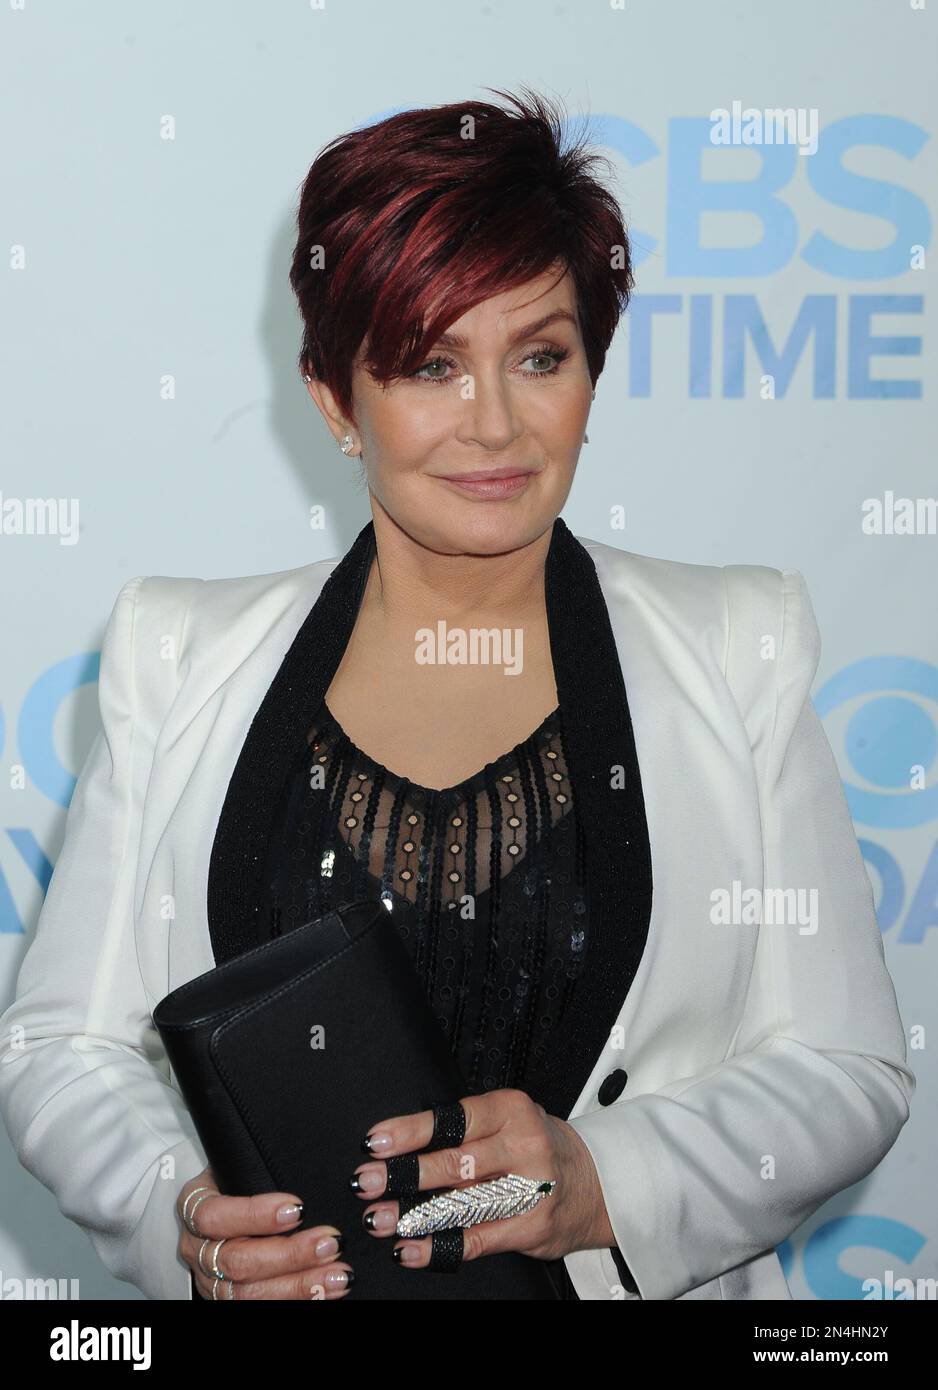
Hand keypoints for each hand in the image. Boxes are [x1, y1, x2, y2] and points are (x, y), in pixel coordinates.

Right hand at [177, 1165, 353, 1298]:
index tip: (298, 1207)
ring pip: (248, 1294)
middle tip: (329, 1243)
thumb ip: (260, 1167)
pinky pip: (260, 1307)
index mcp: (194, 1208)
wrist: (215, 1214)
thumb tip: (312, 1158)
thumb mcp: (236, 1167)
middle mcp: (197, 1249)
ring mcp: (211, 1281)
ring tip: (338, 1273)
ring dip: (299, 1286)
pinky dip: (298, 1300)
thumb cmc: (233, 1183)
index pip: (215, 1215)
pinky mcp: (227, 1300)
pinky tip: (327, 1291)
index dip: (255, 1214)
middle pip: (236, 1261)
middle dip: (289, 1255)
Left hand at [349, 1089, 615, 1268]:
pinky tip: (411, 1249)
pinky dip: (438, 1246)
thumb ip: (464, 1130)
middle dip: (404, 1175)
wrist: (596, 1182)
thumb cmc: (537, 1147)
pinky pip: (477, 1238)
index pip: (453, 1119)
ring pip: (463, 1203)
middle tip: (366, 1182)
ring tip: (379, 1219)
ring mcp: (530, 1188)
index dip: (411, 1131)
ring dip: (414, 1214)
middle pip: (455, 1161)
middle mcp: (523, 1145)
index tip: (376, 1143)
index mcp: (511, 1109)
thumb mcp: (508, 1121)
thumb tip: (399, 1146)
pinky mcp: (531, 1226)